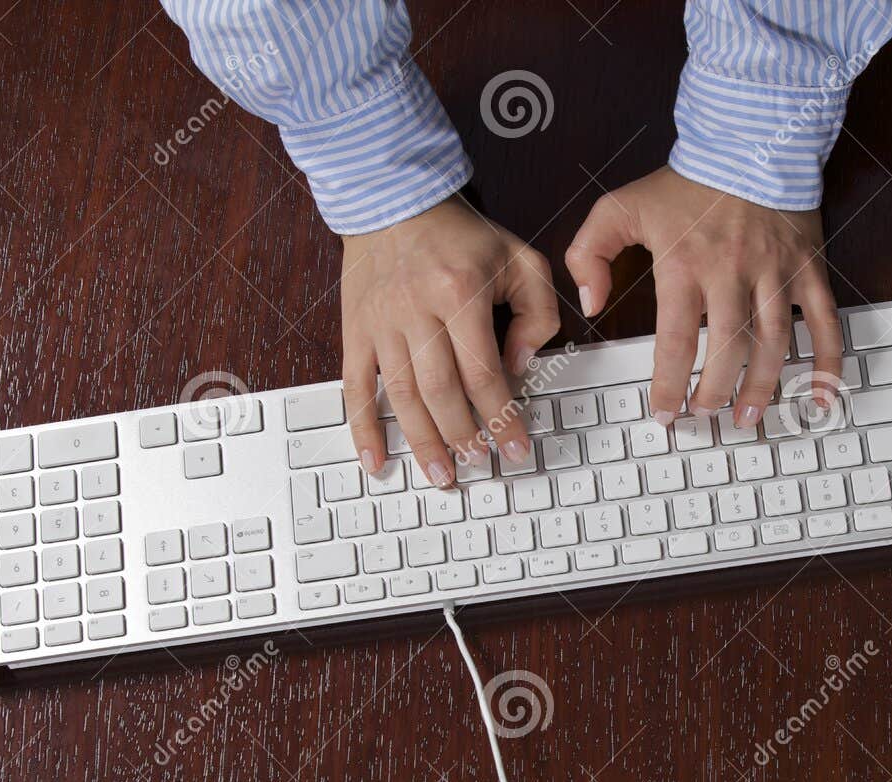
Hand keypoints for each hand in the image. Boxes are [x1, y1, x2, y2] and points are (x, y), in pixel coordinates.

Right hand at [341, 197, 558, 486]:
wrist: (391, 196)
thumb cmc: (460, 233)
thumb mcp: (520, 258)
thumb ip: (537, 313)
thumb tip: (518, 367)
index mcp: (460, 293)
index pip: (484, 374)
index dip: (501, 418)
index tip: (515, 448)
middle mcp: (416, 310)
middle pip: (442, 392)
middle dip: (463, 437)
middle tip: (479, 465)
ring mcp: (381, 322)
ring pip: (402, 396)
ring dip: (422, 442)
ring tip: (441, 474)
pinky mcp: (354, 328)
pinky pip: (355, 386)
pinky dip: (362, 427)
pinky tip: (375, 460)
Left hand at [565, 167, 843, 428]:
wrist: (750, 140)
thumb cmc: (686, 182)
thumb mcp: (621, 207)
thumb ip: (589, 253)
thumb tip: (591, 304)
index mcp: (686, 265)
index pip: (675, 341)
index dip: (669, 385)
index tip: (665, 413)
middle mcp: (733, 274)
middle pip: (727, 350)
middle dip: (714, 393)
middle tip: (704, 415)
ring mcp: (776, 274)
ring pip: (773, 344)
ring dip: (761, 388)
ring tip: (746, 419)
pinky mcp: (808, 270)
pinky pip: (825, 323)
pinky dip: (827, 364)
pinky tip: (822, 397)